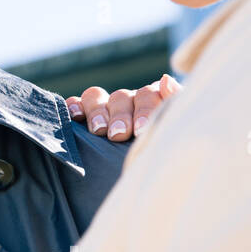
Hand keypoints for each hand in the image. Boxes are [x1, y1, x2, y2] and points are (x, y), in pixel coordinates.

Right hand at [65, 73, 180, 140]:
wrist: (151, 172)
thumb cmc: (165, 149)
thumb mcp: (176, 126)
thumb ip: (172, 102)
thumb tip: (166, 79)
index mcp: (153, 102)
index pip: (147, 95)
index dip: (143, 110)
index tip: (140, 131)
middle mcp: (128, 101)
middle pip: (120, 97)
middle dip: (119, 116)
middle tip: (118, 135)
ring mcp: (106, 108)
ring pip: (96, 97)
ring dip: (97, 112)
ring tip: (98, 130)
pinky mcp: (85, 116)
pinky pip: (76, 104)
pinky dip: (74, 106)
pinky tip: (74, 116)